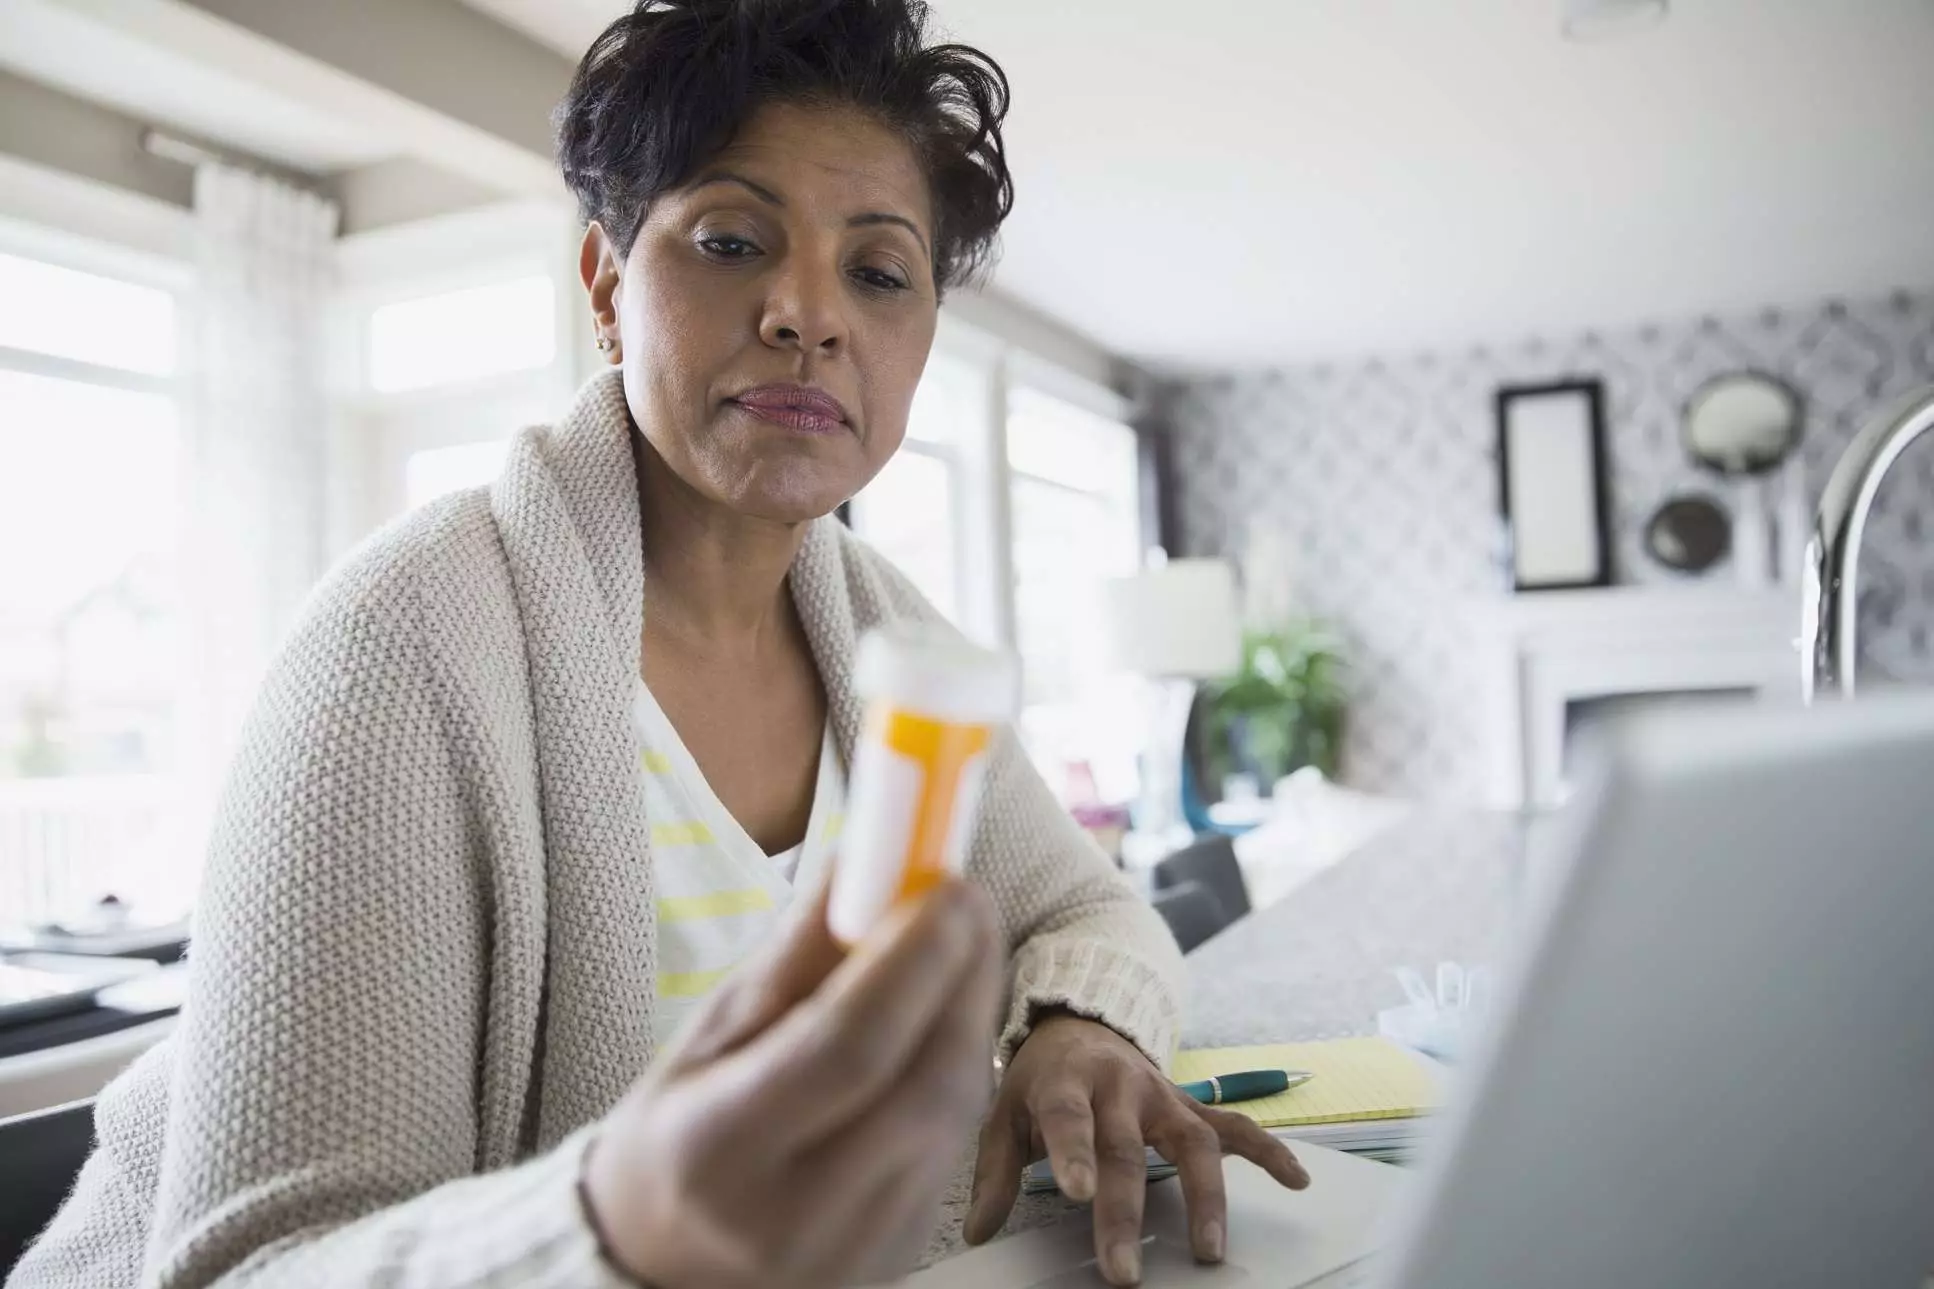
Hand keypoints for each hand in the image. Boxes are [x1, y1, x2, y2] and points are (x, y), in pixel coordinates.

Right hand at [583, 877, 1002, 1288]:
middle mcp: (791, 1215)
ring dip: (970, 1017)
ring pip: (952, 1118)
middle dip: (964, 979)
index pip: (846, 1048)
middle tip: (968, 901)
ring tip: (959, 948)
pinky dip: (956, 1071)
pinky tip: (941, 1023)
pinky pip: (950, 1149)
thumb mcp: (706, 1037)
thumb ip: (792, 957)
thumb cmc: (675, 1135)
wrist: (658, 1266)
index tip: (945, 887)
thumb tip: (862, 860)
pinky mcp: (896, 1258)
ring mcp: (852, 1251)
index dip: (913, 960)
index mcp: (718, 1149)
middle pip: (923, 1086)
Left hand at [965, 1014, 1309, 1285]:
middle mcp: (1119, 1085)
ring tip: (1210, 1249)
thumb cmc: (1039, 1079)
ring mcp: (1162, 1094)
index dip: (1073, 1152)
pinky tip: (1297, 1180)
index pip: (1068, 1117)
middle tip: (1124, 1272)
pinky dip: (1269, 1151)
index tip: (1077, 1193)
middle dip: (1126, 1212)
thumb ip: (995, 1173)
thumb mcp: (1004, 1114)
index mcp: (1065, 1082)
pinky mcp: (1190, 1105)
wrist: (1078, 1024)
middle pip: (1127, 1149)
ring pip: (1195, 1141)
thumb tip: (978, 1232)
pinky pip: (1236, 1126)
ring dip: (1207, 1196)